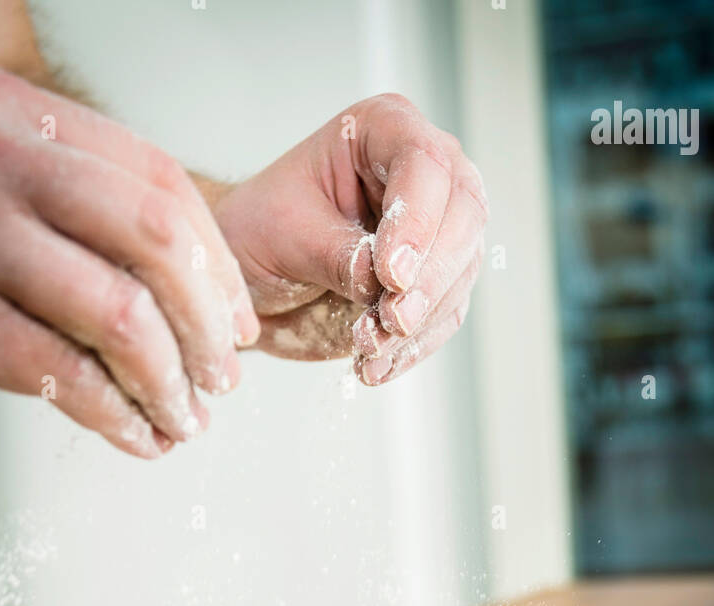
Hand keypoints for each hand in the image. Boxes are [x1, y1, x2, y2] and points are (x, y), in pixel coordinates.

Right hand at [0, 67, 258, 455]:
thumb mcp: (0, 180)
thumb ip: (86, 206)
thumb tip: (206, 290)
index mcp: (18, 117)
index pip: (157, 181)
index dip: (216, 262)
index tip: (238, 320)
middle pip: (153, 240)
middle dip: (205, 324)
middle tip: (221, 375)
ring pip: (120, 316)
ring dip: (168, 382)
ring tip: (183, 415)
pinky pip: (67, 377)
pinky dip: (118, 418)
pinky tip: (138, 435)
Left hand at [213, 93, 486, 384]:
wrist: (249, 274)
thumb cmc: (258, 231)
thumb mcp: (286, 234)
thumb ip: (339, 254)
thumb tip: (385, 283)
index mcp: (383, 132)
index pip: (425, 165)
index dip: (416, 221)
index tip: (391, 274)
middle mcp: (421, 174)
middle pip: (464, 215)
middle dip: (431, 277)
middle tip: (393, 319)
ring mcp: (434, 230)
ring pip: (461, 271)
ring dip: (420, 320)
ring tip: (369, 347)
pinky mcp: (431, 284)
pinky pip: (443, 317)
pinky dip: (413, 347)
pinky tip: (376, 365)